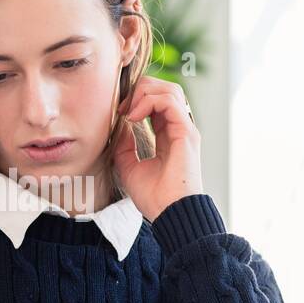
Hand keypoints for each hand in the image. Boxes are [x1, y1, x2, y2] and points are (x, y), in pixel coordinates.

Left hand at [112, 75, 204, 221]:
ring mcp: (184, 128)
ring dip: (143, 93)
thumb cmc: (153, 197)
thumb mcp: (128, 166)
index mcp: (168, 135)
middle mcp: (179, 128)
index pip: (157, 102)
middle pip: (165, 89)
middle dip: (140, 90)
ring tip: (128, 111)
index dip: (136, 99)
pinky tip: (133, 117)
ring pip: (170, 89)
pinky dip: (148, 102)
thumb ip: (124, 145)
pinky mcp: (186, 132)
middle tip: (121, 107)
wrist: (168, 213)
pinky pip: (169, 101)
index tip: (118, 112)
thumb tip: (120, 125)